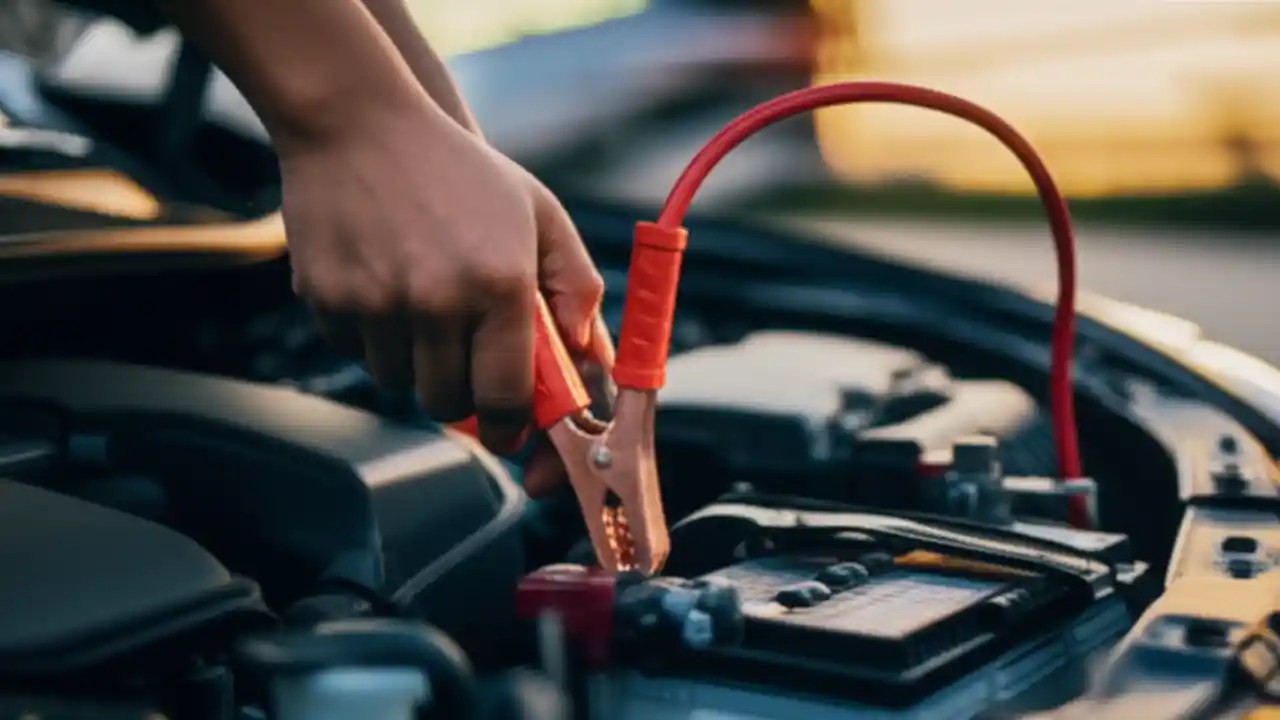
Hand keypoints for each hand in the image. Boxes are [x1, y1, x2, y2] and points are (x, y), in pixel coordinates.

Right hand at [278, 100, 605, 453]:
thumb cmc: (458, 170)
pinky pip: (355, 353)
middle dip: (462, 397)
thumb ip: (575, 286)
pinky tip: (382, 285)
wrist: (357, 122)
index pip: (508, 397)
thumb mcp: (539, 213)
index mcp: (501, 285)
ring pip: (398, 384)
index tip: (512, 432)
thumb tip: (590, 355)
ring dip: (413, 364)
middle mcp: (438, 301)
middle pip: (448, 405)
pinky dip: (371, 337)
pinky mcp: (327, 300)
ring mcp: (377, 304)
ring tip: (420, 308)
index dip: (512, 428)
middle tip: (464, 366)